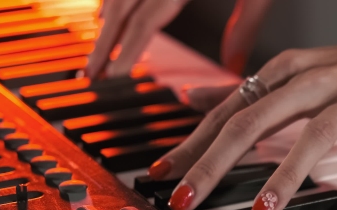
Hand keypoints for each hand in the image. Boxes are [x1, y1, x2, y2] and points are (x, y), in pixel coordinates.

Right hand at [86, 0, 272, 78]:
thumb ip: (245, 28)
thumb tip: (235, 68)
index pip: (146, 19)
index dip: (127, 49)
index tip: (116, 74)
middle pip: (121, 6)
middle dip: (103, 41)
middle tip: (91, 72)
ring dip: (105, 19)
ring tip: (98, 49)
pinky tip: (108, 12)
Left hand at [150, 30, 336, 209]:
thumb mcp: (296, 69)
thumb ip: (244, 88)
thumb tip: (191, 99)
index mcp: (286, 71)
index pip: (228, 110)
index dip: (192, 144)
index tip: (161, 176)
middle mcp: (314, 81)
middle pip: (254, 120)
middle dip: (214, 163)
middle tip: (187, 200)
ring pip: (314, 136)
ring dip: (285, 176)